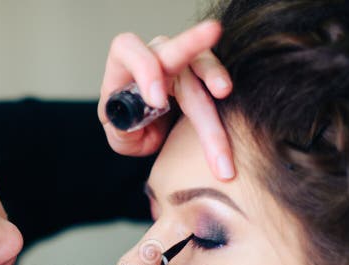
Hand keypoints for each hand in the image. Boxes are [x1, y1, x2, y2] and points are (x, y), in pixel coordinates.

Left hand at [99, 20, 235, 179]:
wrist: (145, 127)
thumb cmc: (127, 126)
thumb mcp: (118, 134)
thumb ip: (124, 129)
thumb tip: (138, 120)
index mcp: (124, 67)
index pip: (129, 52)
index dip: (144, 71)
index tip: (156, 102)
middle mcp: (155, 56)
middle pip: (173, 50)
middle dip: (189, 47)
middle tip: (201, 67)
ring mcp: (183, 61)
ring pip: (200, 65)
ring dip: (214, 78)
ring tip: (223, 90)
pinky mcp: (204, 73)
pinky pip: (217, 78)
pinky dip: (225, 96)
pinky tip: (230, 103)